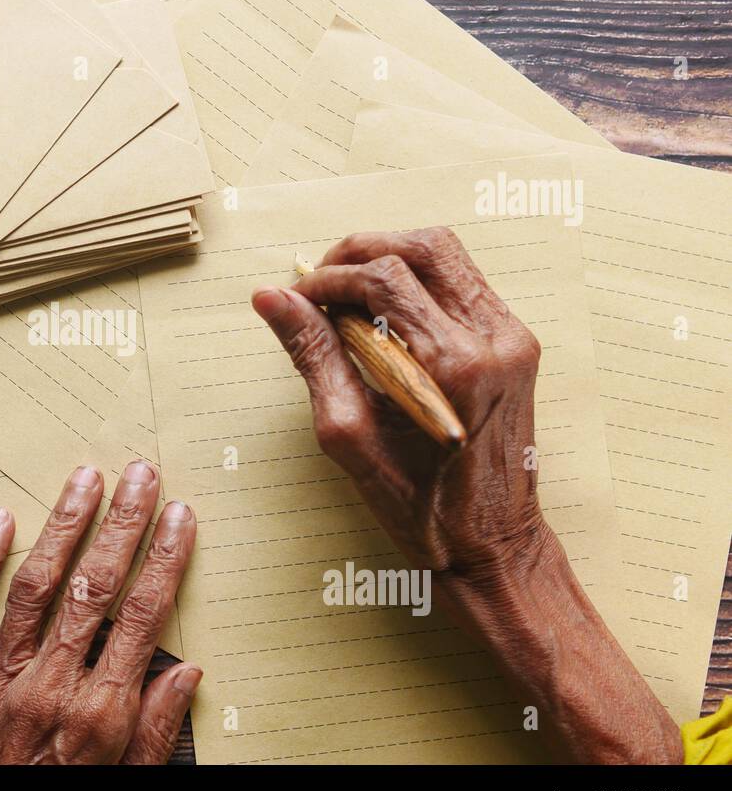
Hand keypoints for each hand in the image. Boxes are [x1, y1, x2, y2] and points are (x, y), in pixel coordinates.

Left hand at [0, 461, 199, 763]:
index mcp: (100, 714)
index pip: (142, 616)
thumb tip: (187, 671)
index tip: (181, 516)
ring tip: (85, 479)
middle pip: (95, 588)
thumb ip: (154, 733)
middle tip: (140, 475)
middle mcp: (51, 687)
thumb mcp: (122, 788)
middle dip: (122, 525)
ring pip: (35, 587)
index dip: (165, 560)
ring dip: (63, 527)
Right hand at [254, 226, 546, 583]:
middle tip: (320, 283)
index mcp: (454, 365)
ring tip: (348, 295)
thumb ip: (312, 355)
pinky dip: (417, 284)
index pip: (385, 278)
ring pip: (448, 255)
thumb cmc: (420, 509)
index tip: (297, 298)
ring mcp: (514, 337)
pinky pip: (463, 284)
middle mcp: (495, 339)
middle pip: (425, 246)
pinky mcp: (517, 343)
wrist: (492, 544)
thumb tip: (273, 299)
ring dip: (390, 260)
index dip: (330, 277)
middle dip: (361, 251)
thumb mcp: (348, 434)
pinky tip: (385, 317)